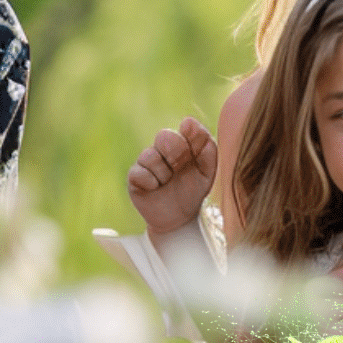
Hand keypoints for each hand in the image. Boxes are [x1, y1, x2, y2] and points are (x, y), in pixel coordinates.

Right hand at [128, 117, 216, 238]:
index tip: (194, 151)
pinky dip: (151, 182)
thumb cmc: (195, 192)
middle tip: (179, 169)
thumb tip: (189, 122)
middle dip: (176, 153)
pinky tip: (155, 188)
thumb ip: (206, 148)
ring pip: (151, 156)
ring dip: (164, 173)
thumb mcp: (207, 172)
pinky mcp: (134, 178)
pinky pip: (139, 172)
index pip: (187, 128)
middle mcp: (163, 149)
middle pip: (165, 136)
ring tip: (167, 183)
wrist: (181, 220)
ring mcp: (147, 163)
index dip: (191, 136)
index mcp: (184, 144)